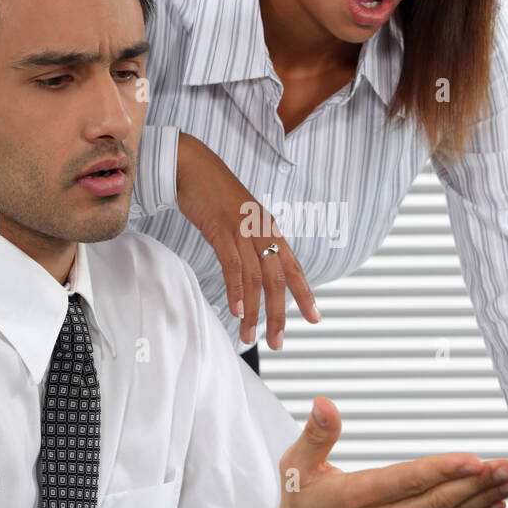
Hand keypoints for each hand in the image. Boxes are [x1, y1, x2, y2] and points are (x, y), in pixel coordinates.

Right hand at [175, 132, 319, 349]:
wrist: (191, 164)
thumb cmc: (213, 193)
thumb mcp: (239, 219)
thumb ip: (249, 242)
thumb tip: (253, 269)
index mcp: (270, 229)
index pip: (293, 266)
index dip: (305, 293)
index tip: (316, 319)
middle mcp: (262, 230)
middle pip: (277, 279)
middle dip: (280, 313)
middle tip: (279, 343)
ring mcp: (243, 228)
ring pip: (255, 277)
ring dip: (254, 311)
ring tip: (249, 337)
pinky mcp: (221, 228)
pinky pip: (232, 264)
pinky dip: (235, 290)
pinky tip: (237, 311)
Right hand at [268, 395, 507, 507]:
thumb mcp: (297, 466)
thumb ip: (316, 433)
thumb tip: (324, 405)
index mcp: (358, 497)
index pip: (409, 481)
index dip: (444, 470)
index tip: (474, 460)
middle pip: (439, 501)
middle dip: (479, 483)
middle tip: (507, 466)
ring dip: (484, 500)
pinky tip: (493, 506)